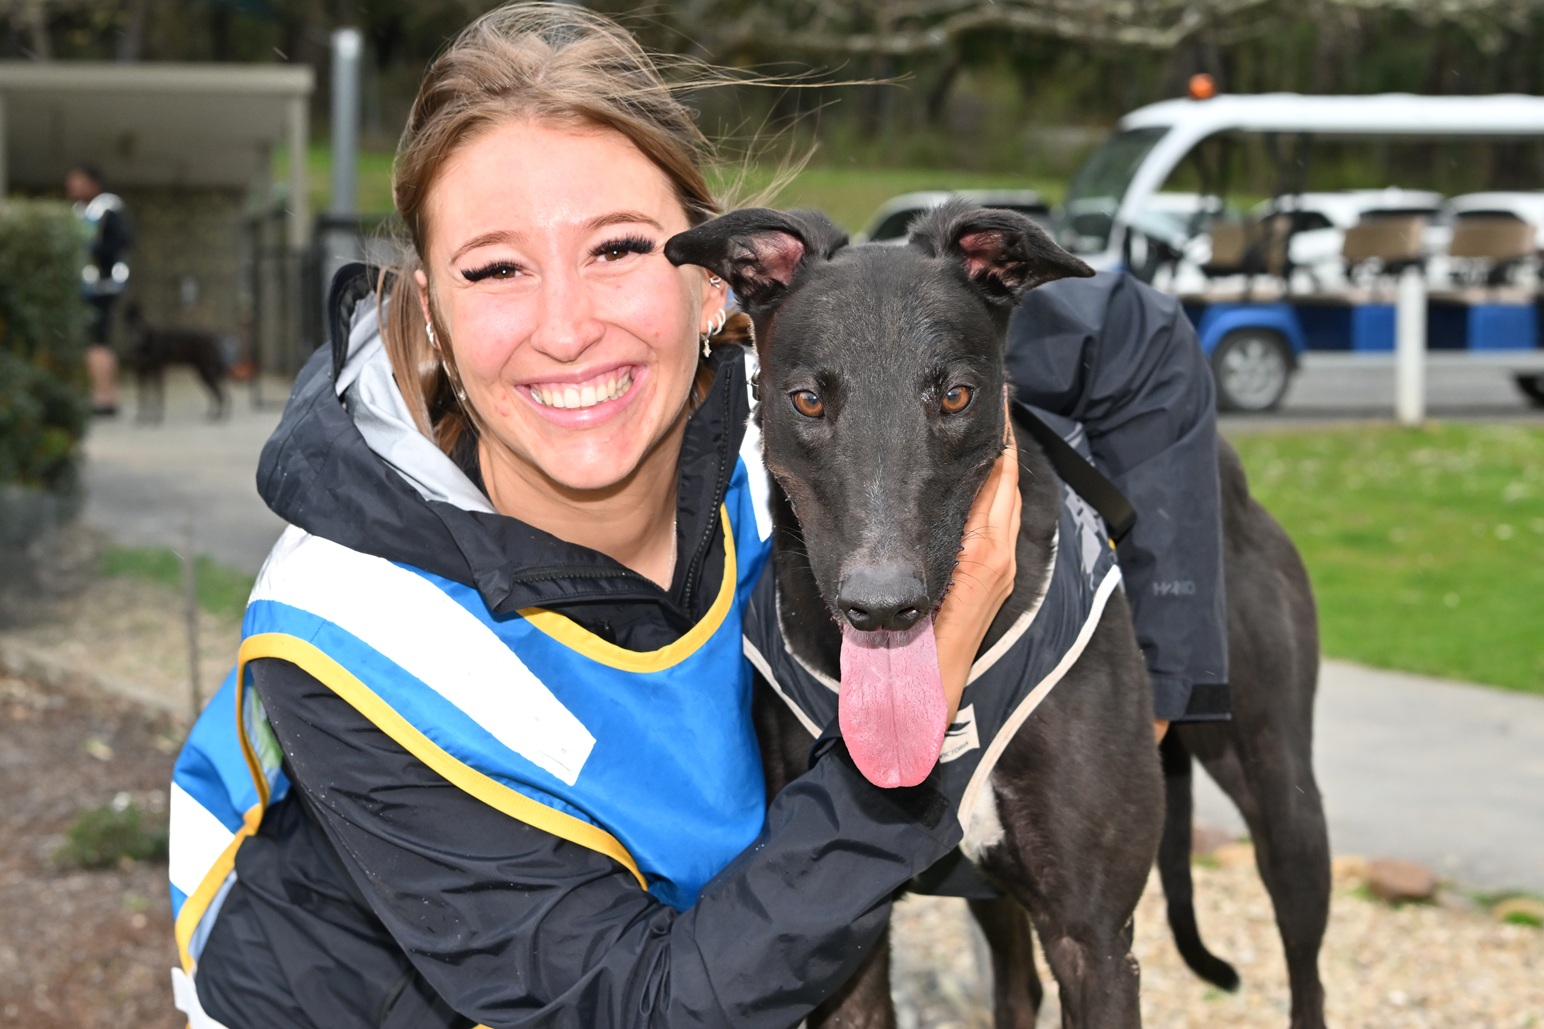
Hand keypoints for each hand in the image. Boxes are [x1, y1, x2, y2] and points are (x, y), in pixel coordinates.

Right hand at [933, 416, 1020, 724]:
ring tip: (979, 431)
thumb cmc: (912, 648)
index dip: (999, 435)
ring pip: (1006, 503)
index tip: (992, 397)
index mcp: (984, 552)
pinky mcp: (994, 583)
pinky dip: (993, 495)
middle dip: (1002, 442)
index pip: (999, 476)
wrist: (924, 696)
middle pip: (1008, 483)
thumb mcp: (917, 584)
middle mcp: (999, 557)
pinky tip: (972, 484)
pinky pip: (999, 525)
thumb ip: (926, 537)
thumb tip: (944, 483)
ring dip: (998, 467)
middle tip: (986, 402)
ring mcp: (1001, 571)